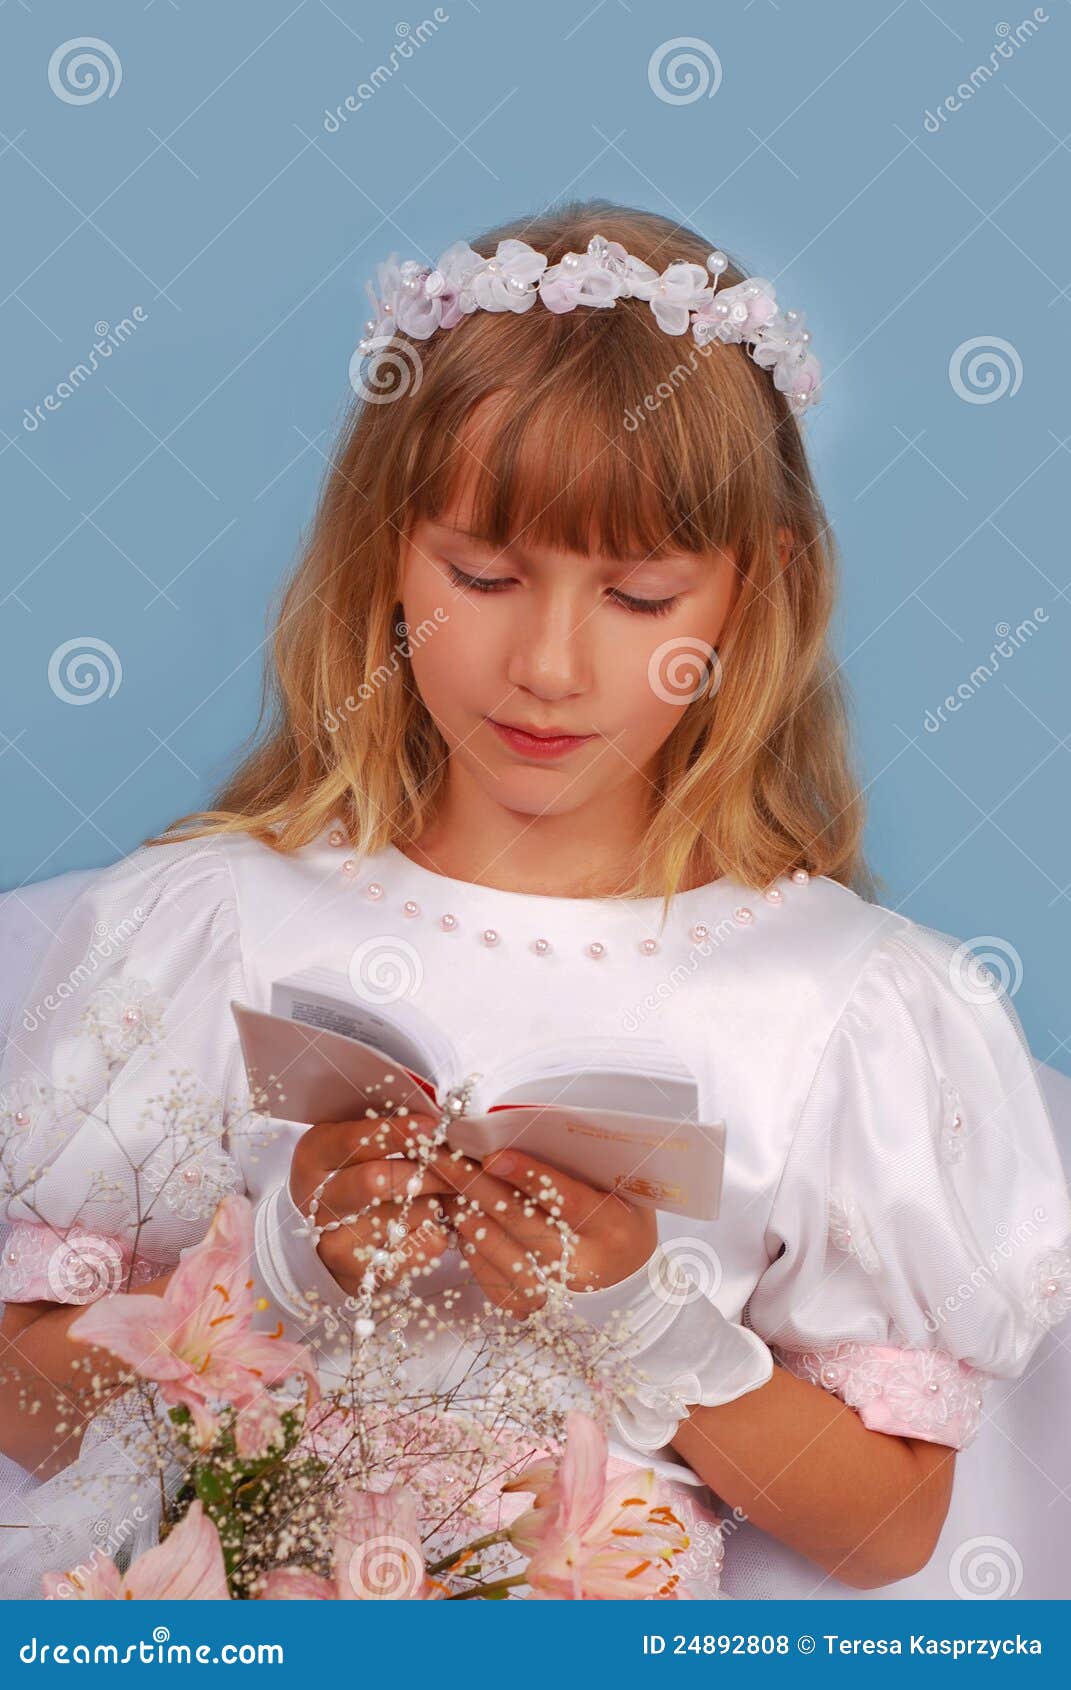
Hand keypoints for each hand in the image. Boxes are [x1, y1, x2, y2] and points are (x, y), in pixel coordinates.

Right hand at [288, 1113, 453, 1297]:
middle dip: (425, 1171)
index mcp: (314, 1155)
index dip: (398, 1132)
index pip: (356, 1140)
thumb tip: (437, 1122)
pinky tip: (437, 1226)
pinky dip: (431, 1238)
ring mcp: (332, 1242)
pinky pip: (410, 1255)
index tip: (433, 1127)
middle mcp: (316, 1200)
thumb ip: (387, 1132)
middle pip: (375, 1181)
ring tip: (442, 1197)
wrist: (324, 1235)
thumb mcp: (355, 1145)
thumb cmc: (351, 1174)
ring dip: (432, 1207)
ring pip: (399, 1219)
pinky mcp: (356, 1275)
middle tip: (457, 1167)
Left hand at [430, 1147, 657, 1316]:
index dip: (527, 1176)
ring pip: (498, 1250)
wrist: (626, 1277)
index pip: (566, 1201)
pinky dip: (467, 1243)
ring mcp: (555, 1293)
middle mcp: (584, 1265)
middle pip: (521, 1223)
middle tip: (441, 1154)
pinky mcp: (529, 1307)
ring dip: (463, 1211)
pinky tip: (454, 1215)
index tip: (491, 1155)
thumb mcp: (612, 1185)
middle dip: (475, 1185)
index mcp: (613, 1228)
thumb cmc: (617, 1216)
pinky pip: (488, 1275)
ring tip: (438, 1179)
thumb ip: (573, 1165)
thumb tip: (515, 1130)